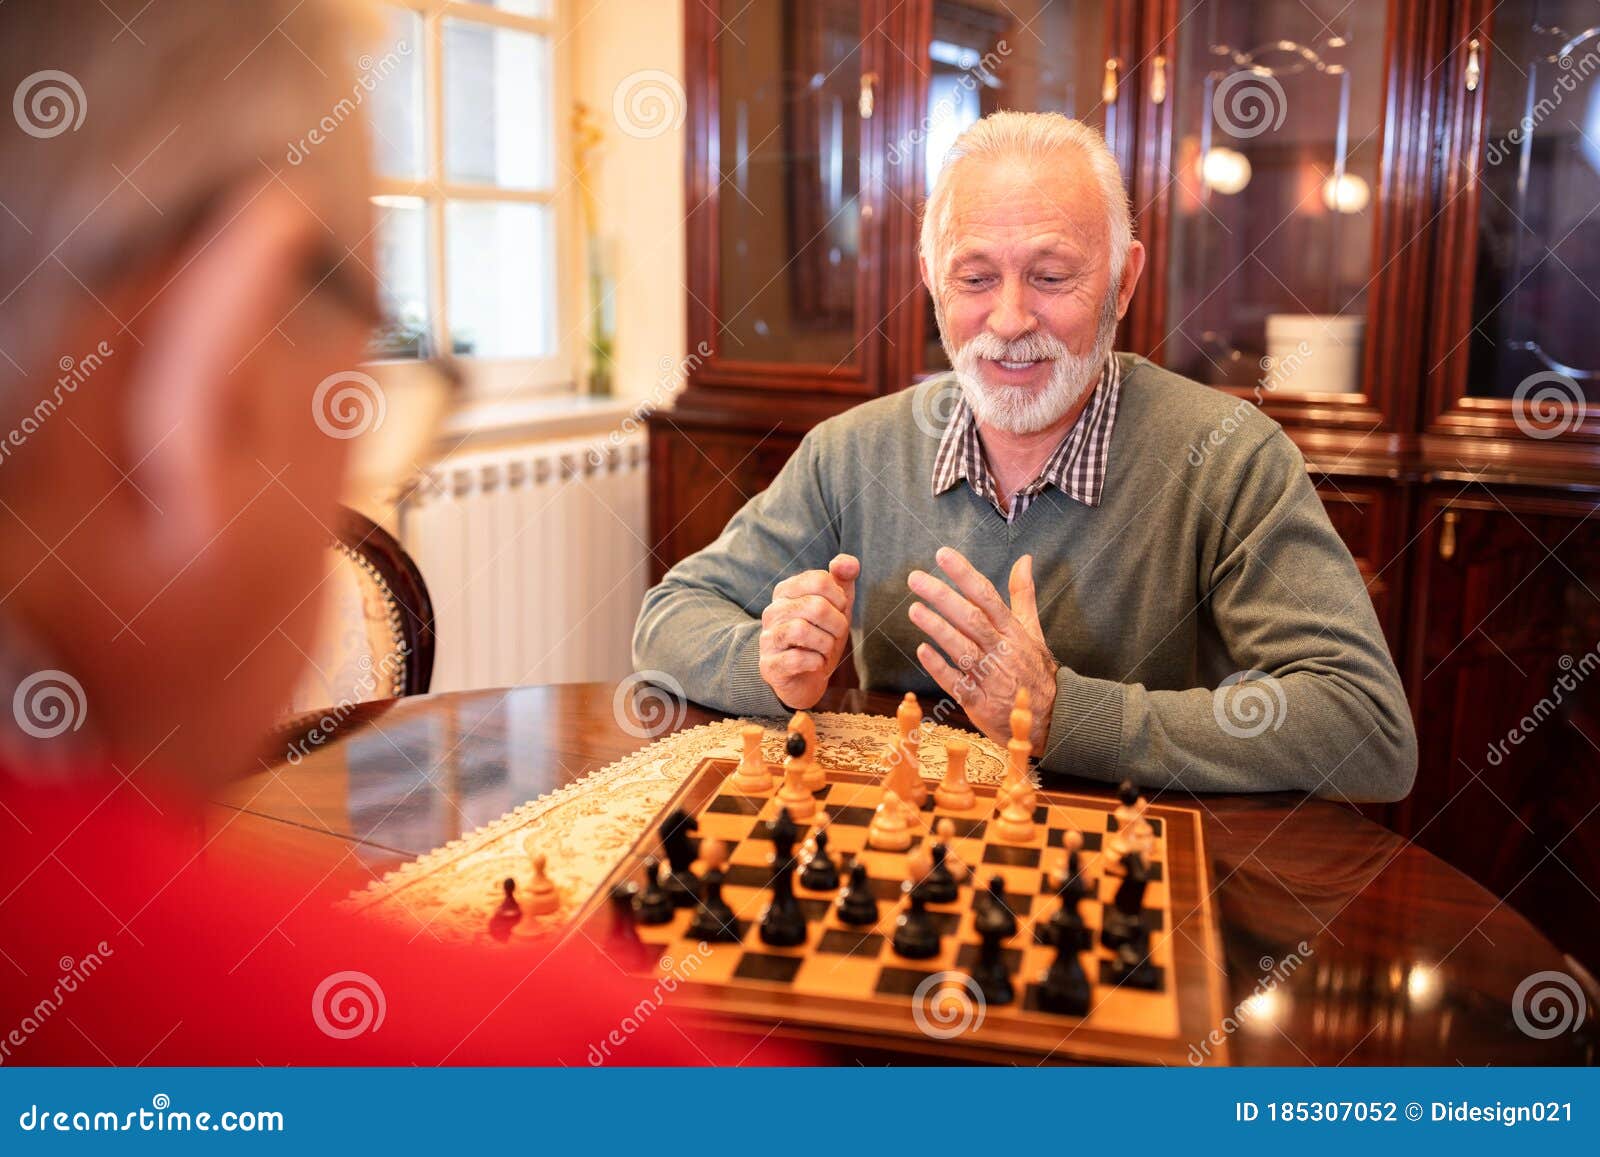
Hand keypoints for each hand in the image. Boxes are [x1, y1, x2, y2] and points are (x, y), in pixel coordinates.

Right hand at [758, 553, 858, 708]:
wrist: (805, 678)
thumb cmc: (821, 636)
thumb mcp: (837, 607)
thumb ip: (843, 579)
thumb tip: (846, 563)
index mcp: (786, 591)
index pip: (820, 580)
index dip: (840, 598)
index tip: (839, 612)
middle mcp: (772, 611)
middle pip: (816, 606)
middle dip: (837, 624)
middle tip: (836, 635)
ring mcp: (768, 638)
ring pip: (802, 630)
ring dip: (826, 644)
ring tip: (825, 650)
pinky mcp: (769, 665)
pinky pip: (797, 659)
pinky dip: (816, 662)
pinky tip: (816, 663)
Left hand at [907, 547, 1058, 753]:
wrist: (1052, 717)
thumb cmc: (1034, 669)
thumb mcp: (1033, 630)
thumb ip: (1023, 594)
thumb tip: (1024, 559)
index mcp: (1012, 631)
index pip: (986, 596)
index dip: (964, 575)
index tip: (942, 555)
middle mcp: (1002, 650)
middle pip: (971, 619)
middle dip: (943, 597)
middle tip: (915, 578)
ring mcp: (991, 677)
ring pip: (963, 649)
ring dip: (938, 629)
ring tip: (914, 609)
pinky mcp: (980, 702)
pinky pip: (958, 683)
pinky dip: (940, 667)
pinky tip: (922, 651)